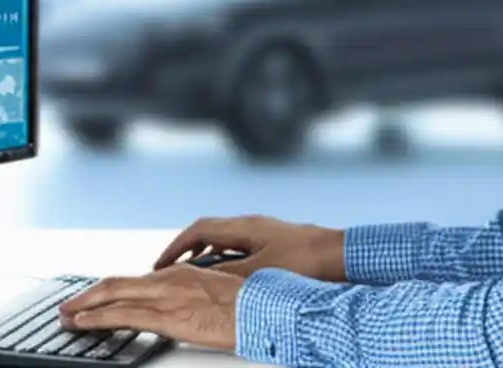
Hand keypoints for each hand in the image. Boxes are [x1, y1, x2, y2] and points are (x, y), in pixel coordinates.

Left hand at [58, 264, 243, 351]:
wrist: (267, 310)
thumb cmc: (249, 306)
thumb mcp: (215, 295)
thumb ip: (191, 297)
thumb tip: (181, 307)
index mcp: (180, 274)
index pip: (133, 280)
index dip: (108, 290)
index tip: (92, 299)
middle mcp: (168, 279)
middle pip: (115, 284)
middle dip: (87, 296)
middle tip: (67, 305)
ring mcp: (166, 296)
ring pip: (112, 296)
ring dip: (84, 307)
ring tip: (66, 316)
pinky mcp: (167, 316)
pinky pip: (123, 315)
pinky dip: (97, 318)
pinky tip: (83, 323)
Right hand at [155, 215, 345, 281]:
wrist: (341, 255)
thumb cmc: (305, 260)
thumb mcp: (257, 272)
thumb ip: (226, 273)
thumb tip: (200, 278)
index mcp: (243, 227)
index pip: (198, 230)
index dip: (175, 247)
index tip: (160, 264)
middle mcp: (252, 225)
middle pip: (209, 233)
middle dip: (187, 252)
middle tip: (173, 270)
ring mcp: (265, 233)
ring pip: (226, 242)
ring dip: (208, 257)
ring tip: (197, 277)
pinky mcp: (277, 243)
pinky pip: (242, 248)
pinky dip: (227, 260)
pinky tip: (231, 278)